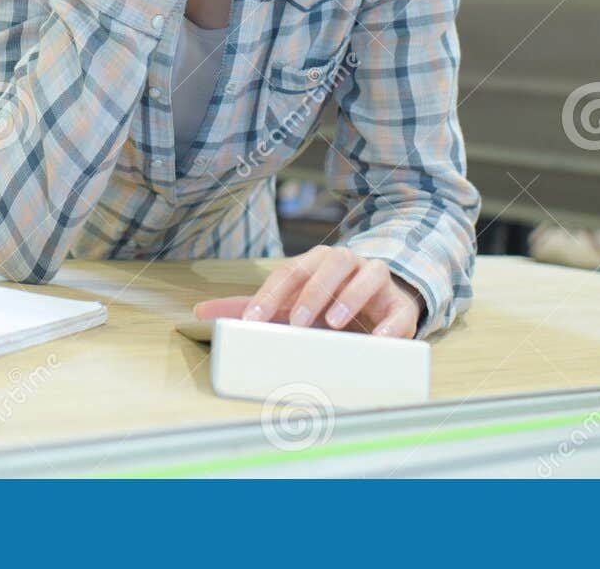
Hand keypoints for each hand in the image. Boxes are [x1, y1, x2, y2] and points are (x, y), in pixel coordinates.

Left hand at [192, 246, 425, 338]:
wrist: (380, 302)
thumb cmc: (326, 303)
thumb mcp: (289, 304)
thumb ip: (249, 308)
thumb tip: (199, 311)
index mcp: (315, 262)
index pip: (289, 272)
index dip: (270, 295)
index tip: (254, 320)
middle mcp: (346, 264)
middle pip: (329, 266)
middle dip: (311, 293)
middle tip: (296, 322)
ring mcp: (376, 280)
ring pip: (367, 274)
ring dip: (350, 296)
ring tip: (335, 322)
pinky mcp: (401, 305)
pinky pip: (401, 308)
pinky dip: (392, 323)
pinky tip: (382, 338)